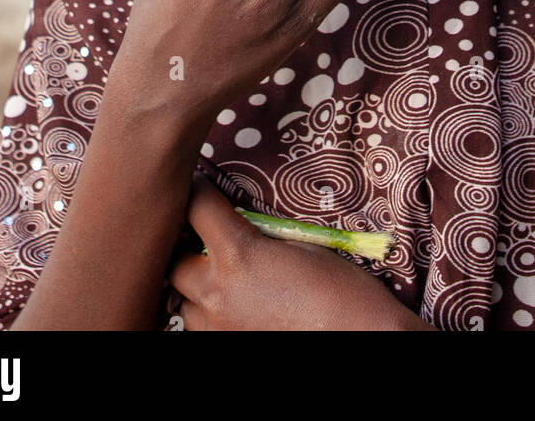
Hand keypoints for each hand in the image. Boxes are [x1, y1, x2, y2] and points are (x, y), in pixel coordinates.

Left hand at [169, 175, 423, 330]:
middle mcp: (217, 293)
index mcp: (238, 254)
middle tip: (206, 241)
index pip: (196, 205)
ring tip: (221, 281)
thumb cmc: (341, 289)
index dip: (199, 190)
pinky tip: (234, 311)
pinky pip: (201, 330)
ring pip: (182, 303)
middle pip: (174, 262)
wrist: (360, 338)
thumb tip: (239, 227)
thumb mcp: (299, 245)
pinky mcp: (225, 349)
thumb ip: (258, 236)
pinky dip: (209, 318)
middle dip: (186, 249)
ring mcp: (217, 329)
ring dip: (195, 289)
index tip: (202, 185)